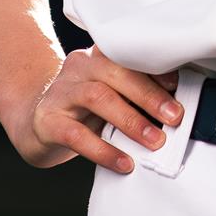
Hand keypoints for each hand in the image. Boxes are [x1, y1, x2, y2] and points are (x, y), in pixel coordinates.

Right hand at [10, 48, 184, 174]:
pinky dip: (103, 150)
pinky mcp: (47, 121)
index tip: (177, 84)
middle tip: (174, 117)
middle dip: (148, 94)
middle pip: (114, 71)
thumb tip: (176, 108)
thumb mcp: (111, 96)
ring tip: (155, 141)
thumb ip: (135, 94)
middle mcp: (78, 67)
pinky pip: (77, 135)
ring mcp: (60, 92)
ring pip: (97, 97)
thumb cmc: (84, 111)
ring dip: (131, 120)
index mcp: (98, 56)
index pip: (127, 53)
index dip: (153, 67)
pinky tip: (124, 162)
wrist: (37, 125)